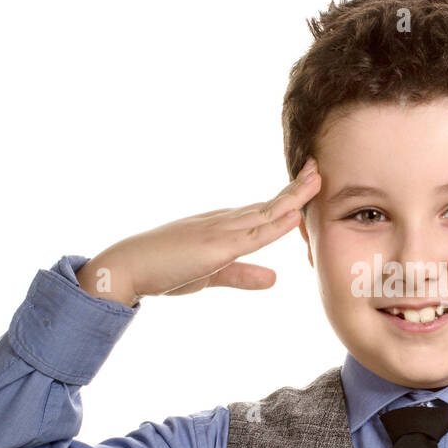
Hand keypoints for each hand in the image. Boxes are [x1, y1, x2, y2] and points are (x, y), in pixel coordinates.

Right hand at [77, 158, 320, 305]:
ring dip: (292, 196)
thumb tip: (274, 279)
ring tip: (317, 179)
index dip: (288, 197)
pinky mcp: (214, 246)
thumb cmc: (164, 271)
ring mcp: (219, 230)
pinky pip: (252, 235)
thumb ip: (243, 275)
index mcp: (222, 225)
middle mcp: (223, 220)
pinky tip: (295, 214)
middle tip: (319, 168)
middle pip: (268, 203)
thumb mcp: (212, 274)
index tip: (309, 183)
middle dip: (296, 187)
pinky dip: (275, 224)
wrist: (127, 269)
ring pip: (264, 211)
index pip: (263, 209)